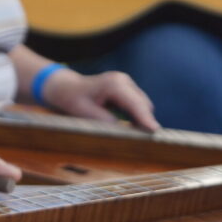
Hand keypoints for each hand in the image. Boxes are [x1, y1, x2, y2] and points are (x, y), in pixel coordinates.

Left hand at [42, 69, 159, 131]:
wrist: (66, 87)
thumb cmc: (72, 99)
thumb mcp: (84, 112)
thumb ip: (104, 121)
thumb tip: (124, 131)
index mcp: (113, 84)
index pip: (134, 104)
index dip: (145, 118)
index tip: (155, 131)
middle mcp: (123, 80)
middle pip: (142, 104)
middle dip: (145, 121)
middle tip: (146, 141)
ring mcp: (126, 83)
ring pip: (142, 104)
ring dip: (140, 118)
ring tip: (137, 135)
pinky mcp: (126, 88)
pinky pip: (137, 104)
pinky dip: (136, 115)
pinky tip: (131, 126)